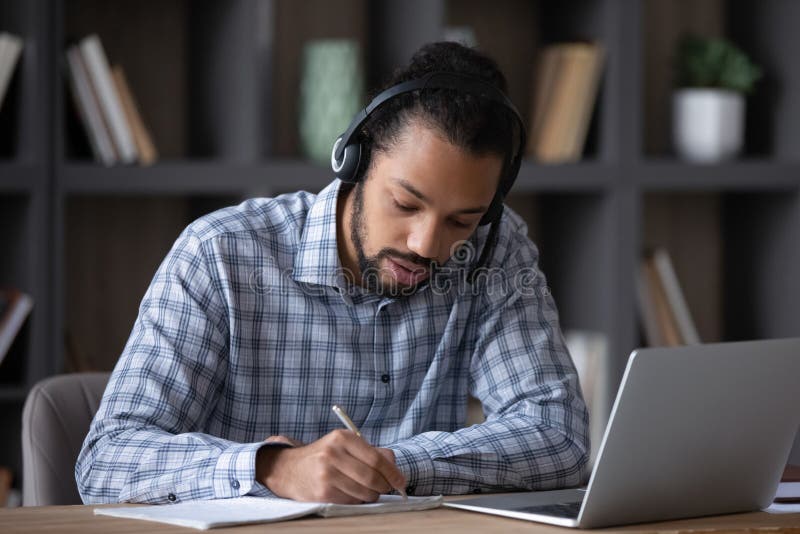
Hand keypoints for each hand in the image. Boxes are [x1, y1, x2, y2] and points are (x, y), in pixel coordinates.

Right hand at [256, 429, 405, 503]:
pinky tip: (352, 493)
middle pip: (372, 477)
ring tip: (369, 490)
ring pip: (364, 492)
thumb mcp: (345, 445)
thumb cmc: (325, 456)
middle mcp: (333, 454)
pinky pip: (351, 501)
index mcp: (342, 438)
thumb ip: (372, 452)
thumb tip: (395, 467)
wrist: (290, 469)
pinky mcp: (322, 492)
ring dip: (372, 495)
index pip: (376, 459)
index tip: (401, 481)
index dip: (392, 473)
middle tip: (388, 488)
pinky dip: (358, 500)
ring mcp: (326, 474)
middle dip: (385, 486)